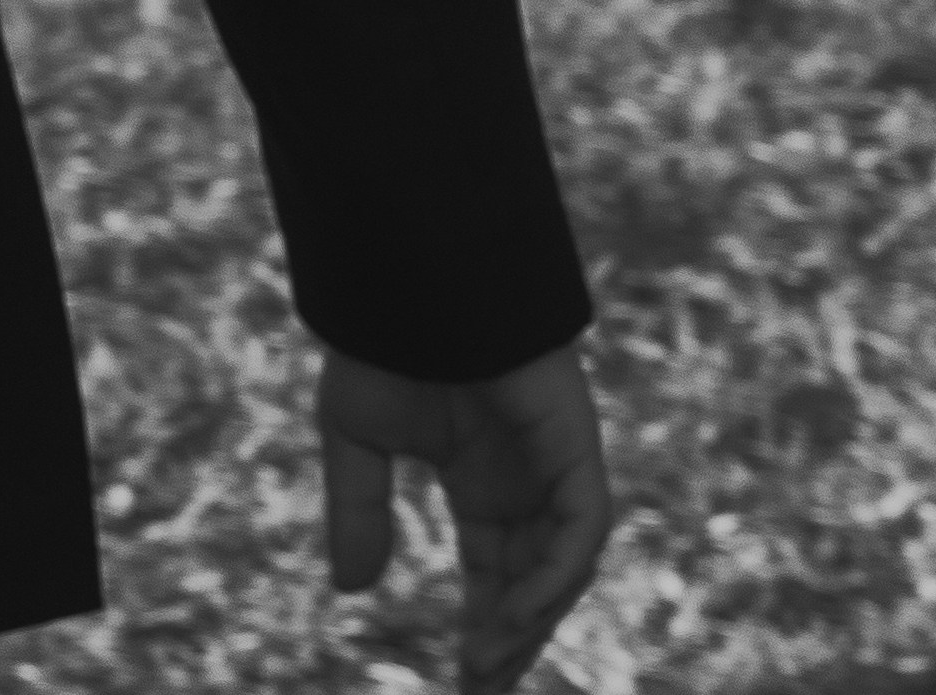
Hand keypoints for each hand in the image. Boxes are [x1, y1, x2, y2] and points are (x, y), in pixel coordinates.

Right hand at [318, 342, 612, 694]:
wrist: (408, 281)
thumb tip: (352, 591)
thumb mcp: (354, 441)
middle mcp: (526, 480)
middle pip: (534, 580)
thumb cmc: (379, 342)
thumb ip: (361, 512)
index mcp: (480, 480)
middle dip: (512, 637)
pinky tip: (520, 607)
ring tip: (490, 660)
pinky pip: (583, 526)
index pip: (495, 572)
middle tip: (481, 687)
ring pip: (563, 563)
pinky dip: (557, 571)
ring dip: (532, 616)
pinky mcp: (576, 445)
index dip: (484, 624)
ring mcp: (556, 463)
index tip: (464, 677)